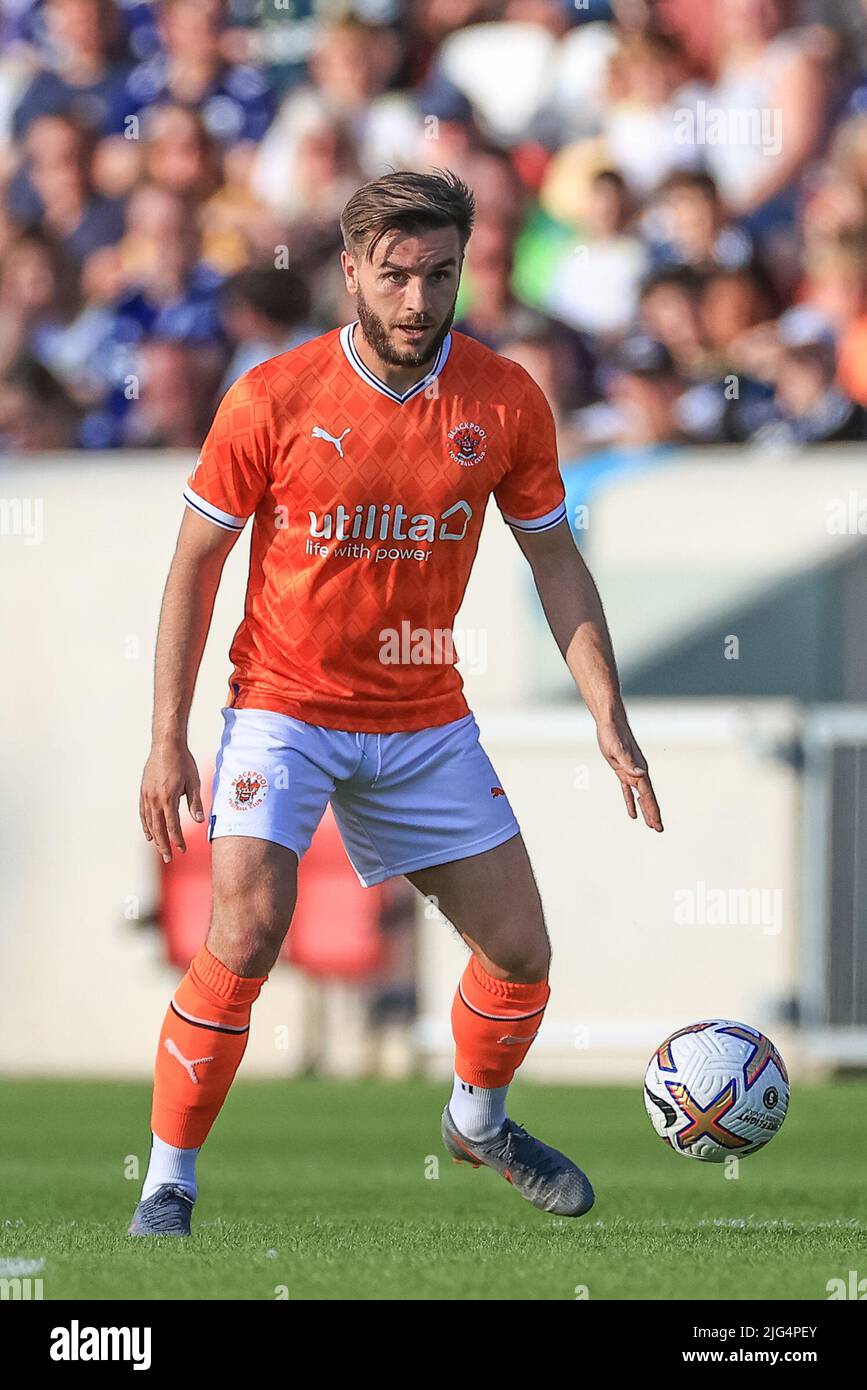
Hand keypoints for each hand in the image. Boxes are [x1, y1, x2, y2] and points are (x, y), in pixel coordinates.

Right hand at [139, 739, 203, 861]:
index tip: (182, 851)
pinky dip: (145, 825)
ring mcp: (146, 795)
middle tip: (168, 859)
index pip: (172, 825)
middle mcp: (154, 799)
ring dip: (154, 837)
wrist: (166, 745)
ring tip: (160, 849)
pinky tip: (149, 833)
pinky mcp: (143, 791)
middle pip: (158, 828)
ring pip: (149, 822)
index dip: (177, 840)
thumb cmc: (183, 762)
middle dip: (164, 844)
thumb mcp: (194, 782)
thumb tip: (199, 821)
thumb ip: (195, 803)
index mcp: (168, 797)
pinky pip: (143, 813)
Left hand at [596, 715, 662, 831]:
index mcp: (639, 770)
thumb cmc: (614, 734)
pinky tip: (632, 812)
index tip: (657, 823)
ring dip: (645, 810)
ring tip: (650, 824)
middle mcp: (638, 773)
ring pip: (640, 796)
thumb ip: (629, 763)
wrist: (611, 722)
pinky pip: (628, 790)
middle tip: (659, 829)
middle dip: (653, 814)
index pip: (647, 794)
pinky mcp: (622, 770)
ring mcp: (631, 772)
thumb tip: (641, 775)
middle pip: (647, 798)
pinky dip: (630, 802)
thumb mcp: (618, 749)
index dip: (652, 810)